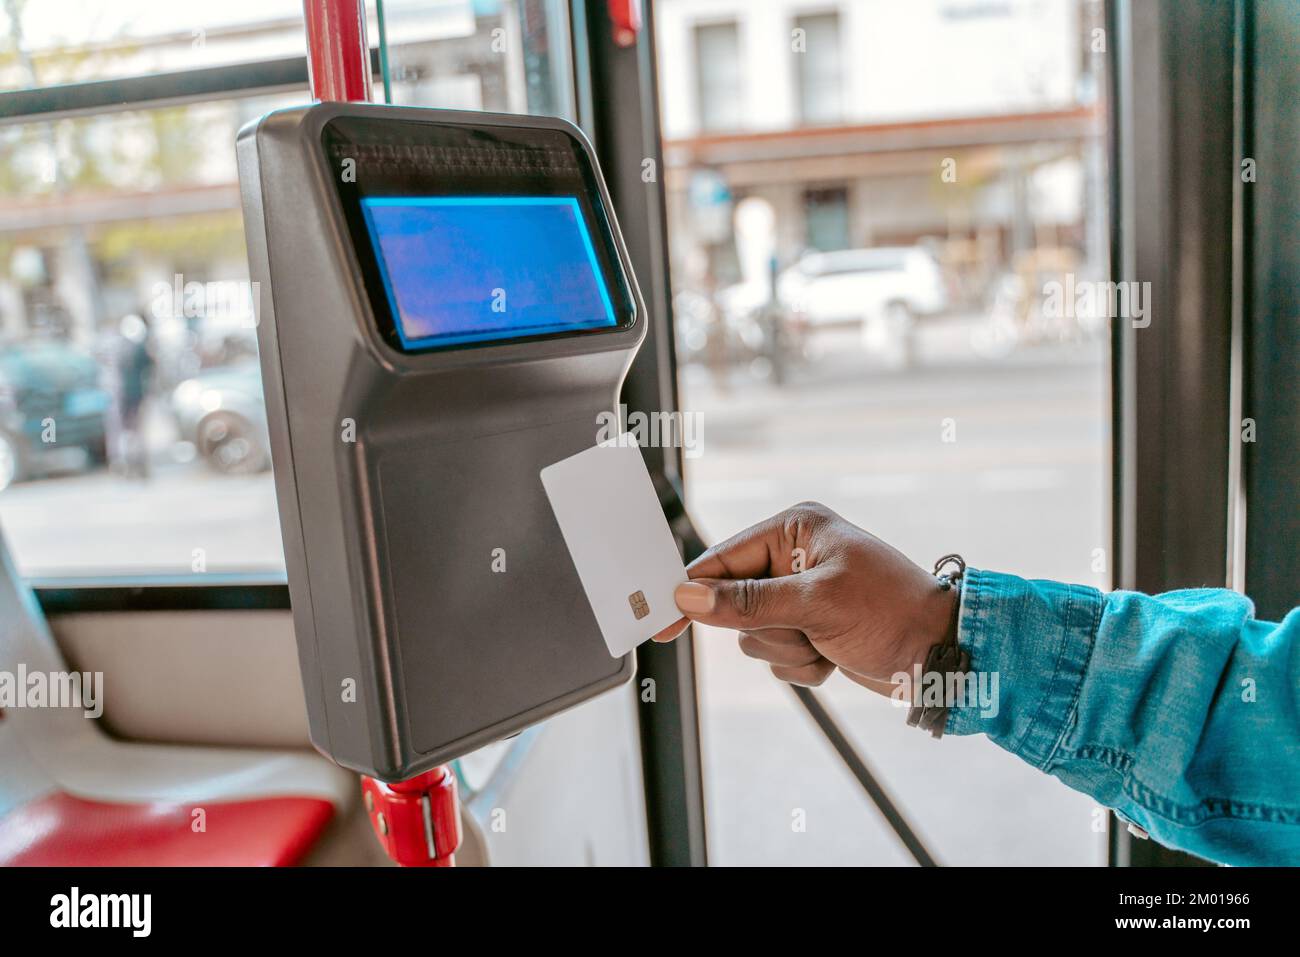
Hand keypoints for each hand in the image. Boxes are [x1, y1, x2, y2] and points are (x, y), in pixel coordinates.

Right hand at [651, 502, 955, 692]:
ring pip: (752, 636)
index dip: (693, 591)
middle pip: (732, 604)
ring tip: (827, 642)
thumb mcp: (815, 603)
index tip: (662, 618)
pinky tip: (834, 656)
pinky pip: (775, 657)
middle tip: (805, 630)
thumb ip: (747, 602)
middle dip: (769, 628)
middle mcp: (793, 559)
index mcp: (794, 531)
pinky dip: (802, 665)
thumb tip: (688, 598)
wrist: (943, 655)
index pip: (722, 559)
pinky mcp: (809, 631)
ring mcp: (800, 597)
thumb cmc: (891, 611)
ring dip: (788, 650)